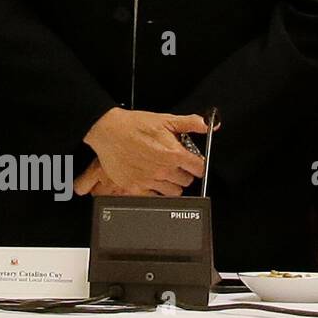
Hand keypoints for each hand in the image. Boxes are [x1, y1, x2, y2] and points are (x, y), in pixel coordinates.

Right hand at [83, 108, 208, 195]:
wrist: (109, 131)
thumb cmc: (135, 125)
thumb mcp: (167, 120)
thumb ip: (191, 123)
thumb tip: (208, 125)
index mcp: (174, 154)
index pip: (199, 168)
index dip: (199, 164)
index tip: (195, 163)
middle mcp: (163, 170)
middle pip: (187, 181)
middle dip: (185, 173)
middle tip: (177, 165)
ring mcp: (148, 181)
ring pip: (173, 192)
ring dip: (173, 184)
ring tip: (166, 174)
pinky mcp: (134, 187)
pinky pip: (154, 197)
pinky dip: (156, 191)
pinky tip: (153, 181)